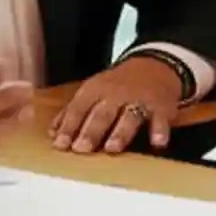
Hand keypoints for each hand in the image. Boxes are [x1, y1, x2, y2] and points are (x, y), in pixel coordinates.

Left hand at [49, 57, 181, 153]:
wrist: (153, 66)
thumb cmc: (116, 85)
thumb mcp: (92, 91)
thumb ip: (73, 112)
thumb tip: (53, 132)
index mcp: (95, 90)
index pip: (78, 109)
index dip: (68, 126)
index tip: (60, 144)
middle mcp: (116, 94)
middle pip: (102, 114)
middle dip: (91, 131)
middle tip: (81, 149)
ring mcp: (140, 100)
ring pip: (129, 116)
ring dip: (120, 132)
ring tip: (111, 148)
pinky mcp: (162, 107)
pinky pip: (161, 120)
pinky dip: (159, 130)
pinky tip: (157, 143)